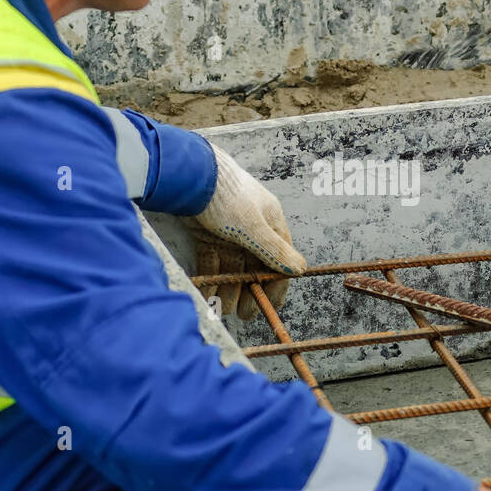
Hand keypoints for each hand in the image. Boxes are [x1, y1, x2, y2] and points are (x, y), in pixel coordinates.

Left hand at [189, 142, 306, 319]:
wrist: (189, 175)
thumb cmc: (226, 196)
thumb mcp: (253, 227)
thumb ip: (274, 250)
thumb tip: (300, 269)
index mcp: (270, 222)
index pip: (280, 259)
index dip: (277, 284)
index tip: (271, 306)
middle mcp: (252, 228)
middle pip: (255, 265)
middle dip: (250, 291)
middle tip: (245, 315)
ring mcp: (229, 231)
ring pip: (232, 266)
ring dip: (229, 288)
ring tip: (224, 309)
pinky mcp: (208, 233)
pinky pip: (213, 261)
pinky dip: (211, 277)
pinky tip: (207, 294)